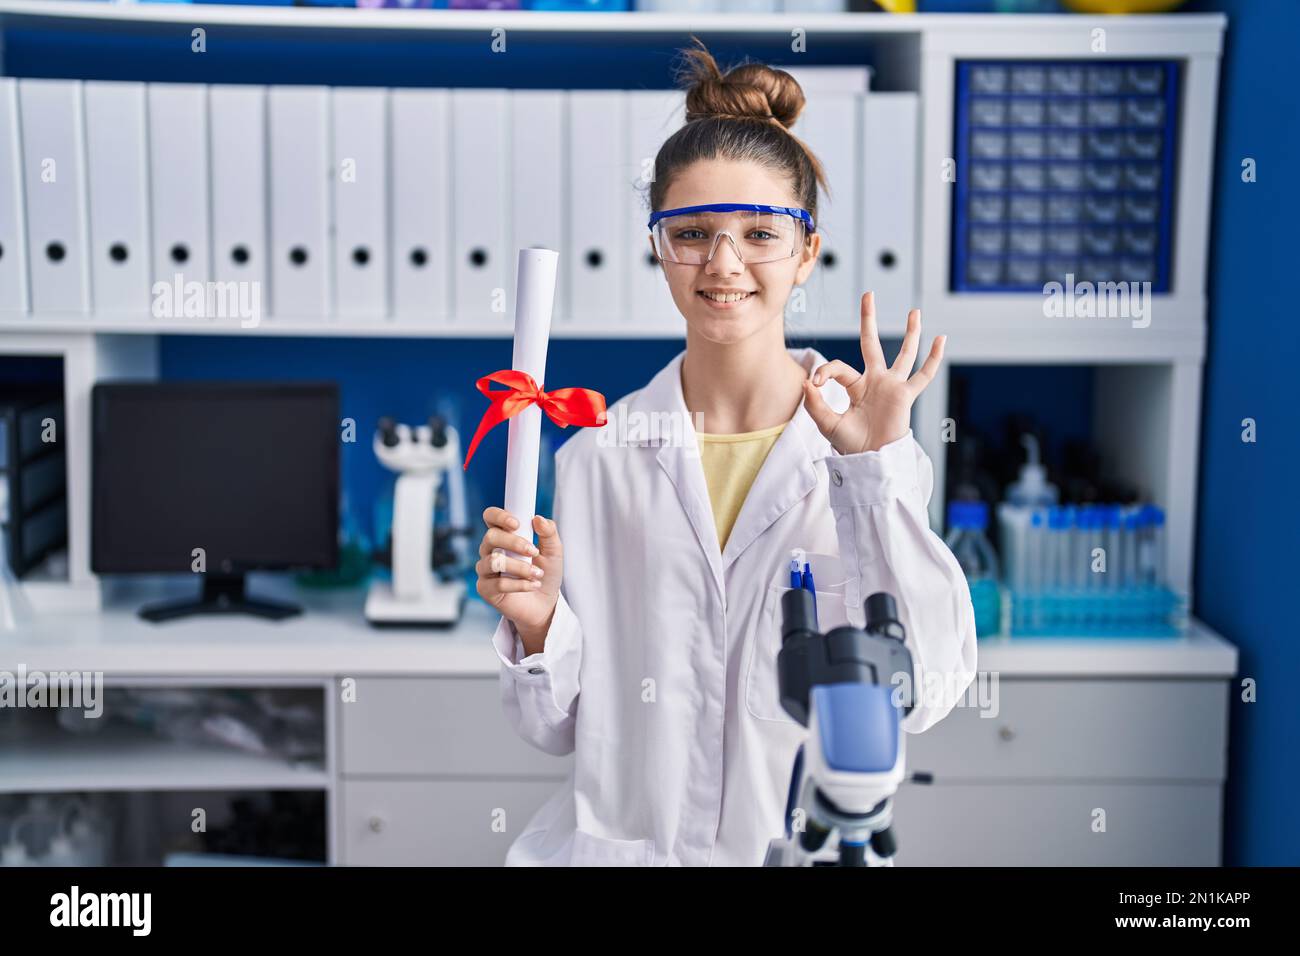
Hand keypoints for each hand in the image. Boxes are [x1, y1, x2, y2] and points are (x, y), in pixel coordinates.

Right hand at [475, 507, 563, 655]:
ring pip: (494, 561)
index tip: (517, 523)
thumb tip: (538, 518)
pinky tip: (532, 586)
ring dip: (520, 567)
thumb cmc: (545, 574)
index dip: (499, 516)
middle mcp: (490, 550)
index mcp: (504, 536)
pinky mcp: (486, 589)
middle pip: (490, 537)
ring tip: (537, 574)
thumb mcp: (554, 552)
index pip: (490, 517)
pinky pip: (498, 583)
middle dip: (514, 543)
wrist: (545, 604)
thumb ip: (549, 533)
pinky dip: (520, 584)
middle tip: (533, 552)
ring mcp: (486, 570)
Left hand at [802, 291, 945, 454]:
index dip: (825, 371)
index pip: (839, 367)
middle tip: (868, 295)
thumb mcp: (827, 424)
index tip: (815, 384)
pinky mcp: (905, 396)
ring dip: (910, 333)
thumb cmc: (851, 445)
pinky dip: (933, 358)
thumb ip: (815, 404)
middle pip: (871, 343)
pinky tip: (941, 339)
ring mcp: (892, 387)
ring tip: (914, 312)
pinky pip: (923, 375)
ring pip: (903, 354)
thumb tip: (807, 380)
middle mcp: (875, 382)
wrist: (871, 461)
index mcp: (855, 387)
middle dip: (869, 319)